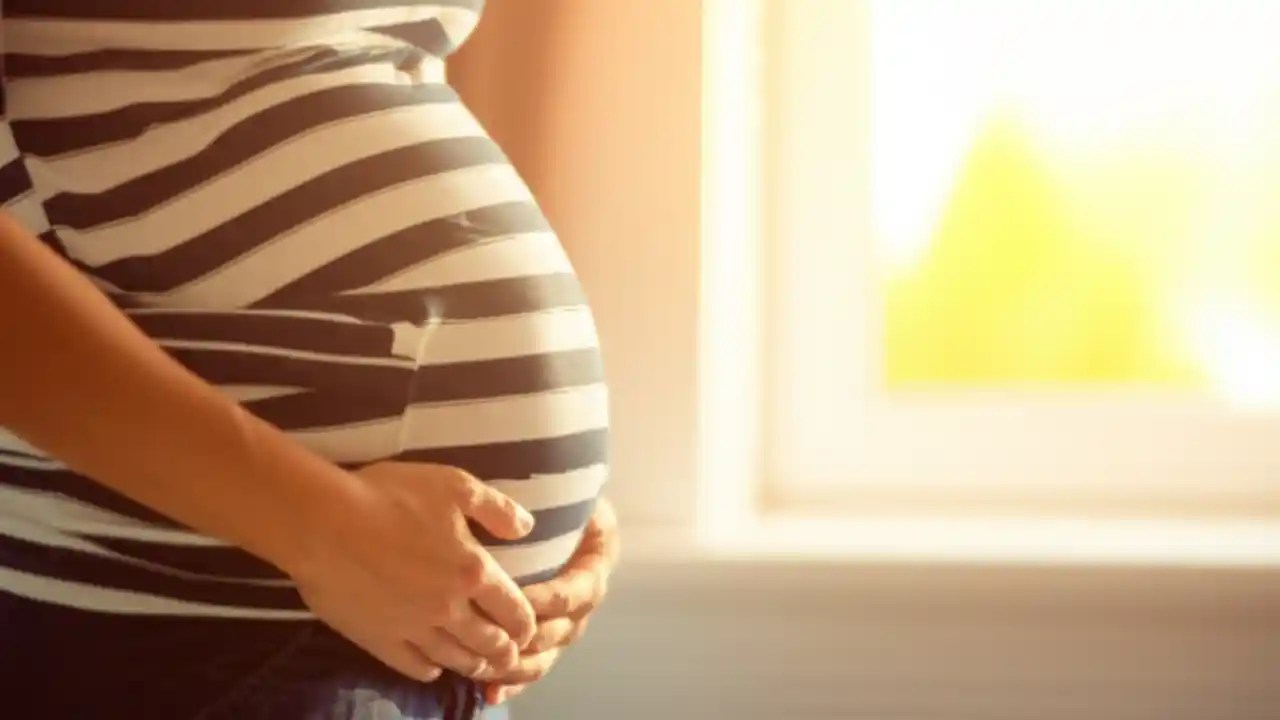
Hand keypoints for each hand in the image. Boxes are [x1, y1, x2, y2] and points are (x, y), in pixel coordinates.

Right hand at [286, 461, 537, 681]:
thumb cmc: (389, 495)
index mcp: (472, 572)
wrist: (322, 522)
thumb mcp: (453, 485)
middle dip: (505, 651)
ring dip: (473, 664)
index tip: (529, 629)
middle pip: (488, 642)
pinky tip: (434, 668)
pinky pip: (414, 666)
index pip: (515, 610)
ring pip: (455, 659)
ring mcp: (413, 629)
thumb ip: (497, 508)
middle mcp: (449, 608)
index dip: (527, 624)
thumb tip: (528, 528)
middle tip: (510, 655)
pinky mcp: (380, 640)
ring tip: (480, 666)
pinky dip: (430, 671)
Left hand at [480, 497, 619, 703]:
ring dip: (520, 666)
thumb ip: (559, 500)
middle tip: (495, 642)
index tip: (516, 598)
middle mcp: (585, 596)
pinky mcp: (547, 635)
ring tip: (490, 672)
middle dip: (530, 640)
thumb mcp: (565, 489)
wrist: (554, 502)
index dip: (547, 599)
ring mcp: (567, 620)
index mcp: (596, 563)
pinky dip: (514, 681)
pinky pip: (535, 663)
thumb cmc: (554, 492)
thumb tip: (529, 514)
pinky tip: (492, 693)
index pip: (574, 590)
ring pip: (548, 654)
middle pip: (563, 629)